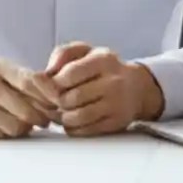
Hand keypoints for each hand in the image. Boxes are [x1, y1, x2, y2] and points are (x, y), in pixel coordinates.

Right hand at [0, 59, 58, 138]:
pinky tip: (12, 125)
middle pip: (26, 106)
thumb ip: (32, 81)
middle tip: (49, 119)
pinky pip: (5, 134)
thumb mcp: (9, 75)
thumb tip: (61, 95)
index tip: (61, 101)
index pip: (31, 81)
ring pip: (17, 124)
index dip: (50, 92)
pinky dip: (13, 133)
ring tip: (29, 121)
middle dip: (43, 115)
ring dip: (28, 126)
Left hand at [46, 42, 163, 136]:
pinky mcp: (116, 123)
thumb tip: (44, 75)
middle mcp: (113, 82)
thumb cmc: (103, 68)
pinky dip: (72, 128)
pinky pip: (85, 131)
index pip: (70, 74)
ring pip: (77, 117)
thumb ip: (62, 54)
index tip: (50, 85)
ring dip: (62, 117)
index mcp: (104, 60)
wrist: (137, 87)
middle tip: (54, 100)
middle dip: (56, 101)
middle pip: (71, 98)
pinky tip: (73, 120)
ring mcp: (116, 104)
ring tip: (62, 111)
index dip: (53, 82)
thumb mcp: (86, 51)